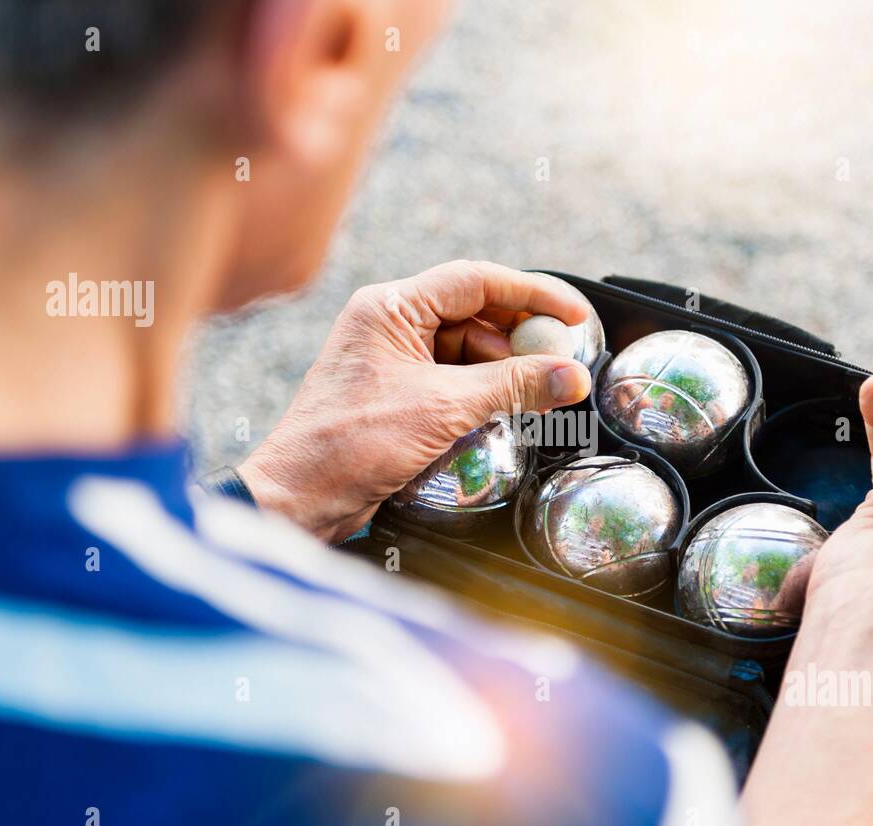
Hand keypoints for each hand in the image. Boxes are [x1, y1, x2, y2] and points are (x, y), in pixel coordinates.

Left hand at [238, 261, 594, 541]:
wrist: (299, 498)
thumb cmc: (348, 445)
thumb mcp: (444, 409)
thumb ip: (513, 387)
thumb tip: (569, 375)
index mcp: (390, 307)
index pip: (476, 281)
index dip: (532, 294)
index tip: (573, 313)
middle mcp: (390, 326)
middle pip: (475, 316)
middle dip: (520, 341)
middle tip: (561, 362)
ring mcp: (392, 362)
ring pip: (467, 353)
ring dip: (503, 373)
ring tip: (536, 396)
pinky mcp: (397, 396)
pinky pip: (453, 382)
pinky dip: (482, 396)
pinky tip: (503, 414)